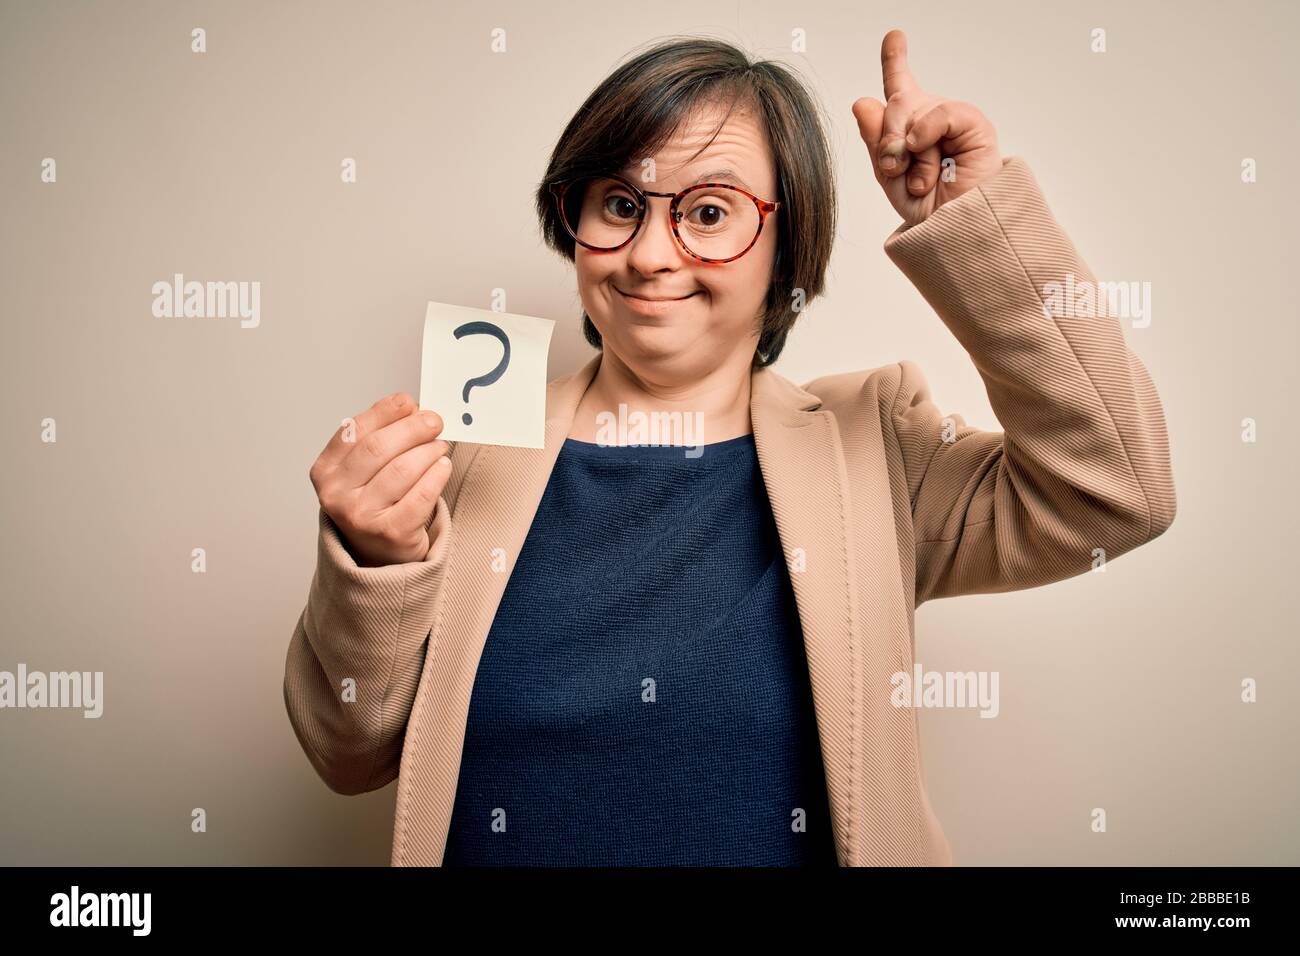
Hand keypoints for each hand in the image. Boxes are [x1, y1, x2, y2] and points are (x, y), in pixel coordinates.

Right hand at [309, 392, 452, 566]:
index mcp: (326, 471)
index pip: (355, 430)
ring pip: (402, 469)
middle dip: (412, 428)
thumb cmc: (373, 502)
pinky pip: (421, 495)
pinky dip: (437, 475)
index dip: (385, 412)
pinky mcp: (390, 533)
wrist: (377, 553)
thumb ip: (379, 436)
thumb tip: (410, 407)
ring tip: (440, 447)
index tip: (409, 402)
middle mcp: (337, 494)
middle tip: (434, 421)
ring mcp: (361, 516)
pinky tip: (443, 466)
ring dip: (429, 451)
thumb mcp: (362, 469)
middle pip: (379, 447)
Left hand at [852, 29, 1002, 224]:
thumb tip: (862, 101)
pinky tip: (925, 153)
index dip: (896, 60)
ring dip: (907, 150)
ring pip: (911, 109)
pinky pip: (939, 112)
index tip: (894, 37)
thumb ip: (875, 140)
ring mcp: (951, 119)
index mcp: (910, 129)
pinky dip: (926, 134)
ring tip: (919, 179)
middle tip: (896, 169)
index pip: (900, 86)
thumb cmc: (926, 208)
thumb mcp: (889, 176)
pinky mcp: (972, 123)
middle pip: (894, 103)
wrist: (954, 229)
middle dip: (886, 139)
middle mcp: (931, 118)